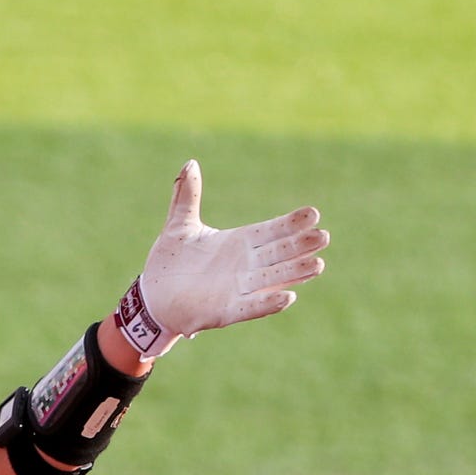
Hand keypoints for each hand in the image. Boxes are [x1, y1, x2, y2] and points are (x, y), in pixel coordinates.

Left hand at [117, 160, 328, 356]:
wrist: (152, 297)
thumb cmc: (170, 263)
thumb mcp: (178, 226)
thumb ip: (186, 196)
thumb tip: (190, 163)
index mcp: (240, 242)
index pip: (272, 230)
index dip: (292, 223)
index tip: (313, 213)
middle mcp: (246, 265)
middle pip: (281, 253)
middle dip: (302, 246)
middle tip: (324, 236)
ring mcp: (239, 288)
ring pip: (274, 278)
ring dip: (295, 272)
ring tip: (318, 265)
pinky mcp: (226, 311)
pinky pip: (252, 306)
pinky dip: (268, 302)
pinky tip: (288, 297)